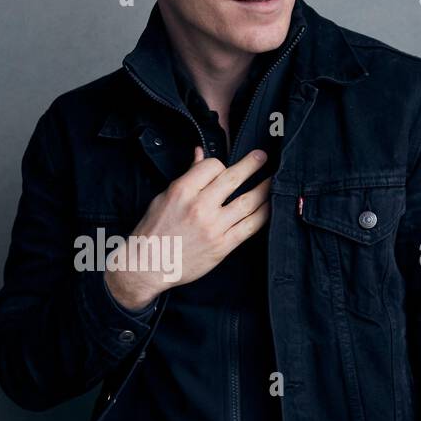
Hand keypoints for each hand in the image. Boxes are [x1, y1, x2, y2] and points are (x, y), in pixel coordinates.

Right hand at [105, 145, 269, 310]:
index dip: (220, 164)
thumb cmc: (153, 231)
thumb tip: (199, 154)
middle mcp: (200, 207)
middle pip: (234, 178)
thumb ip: (186, 176)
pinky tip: (269, 206)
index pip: (212, 166)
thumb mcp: (164, 197)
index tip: (223, 168)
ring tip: (272, 179)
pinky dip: (263, 214)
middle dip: (252, 164)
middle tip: (263, 156)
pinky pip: (250, 226)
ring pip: (248, 201)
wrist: (147, 266)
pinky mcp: (223, 246)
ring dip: (264, 188)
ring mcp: (214, 227)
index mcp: (182, 191)